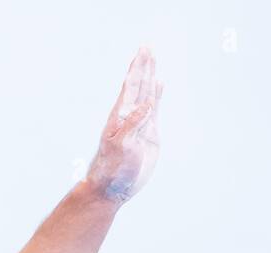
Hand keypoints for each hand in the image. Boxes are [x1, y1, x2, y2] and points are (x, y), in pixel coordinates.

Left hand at [86, 47, 161, 203]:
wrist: (112, 188)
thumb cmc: (111, 169)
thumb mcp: (120, 146)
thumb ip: (132, 124)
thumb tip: (147, 104)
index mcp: (120, 117)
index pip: (131, 87)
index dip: (137, 69)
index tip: (142, 51)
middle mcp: (130, 117)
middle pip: (139, 85)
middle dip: (143, 66)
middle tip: (147, 46)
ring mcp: (140, 124)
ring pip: (147, 95)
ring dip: (150, 77)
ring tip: (152, 59)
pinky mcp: (149, 134)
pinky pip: (155, 110)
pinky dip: (158, 96)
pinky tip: (159, 85)